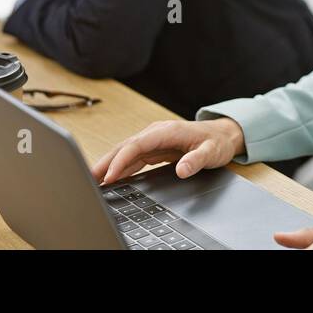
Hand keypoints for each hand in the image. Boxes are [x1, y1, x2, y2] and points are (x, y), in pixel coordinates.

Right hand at [92, 118, 245, 184]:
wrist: (223, 135)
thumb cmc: (216, 142)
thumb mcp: (211, 152)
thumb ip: (196, 160)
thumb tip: (182, 169)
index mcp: (166, 131)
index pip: (136, 145)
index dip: (121, 160)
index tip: (110, 176)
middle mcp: (156, 133)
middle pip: (124, 147)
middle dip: (106, 162)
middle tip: (90, 178)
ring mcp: (153, 140)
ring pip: (125, 152)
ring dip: (109, 165)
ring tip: (93, 180)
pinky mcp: (154, 148)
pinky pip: (132, 157)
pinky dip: (120, 167)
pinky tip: (111, 178)